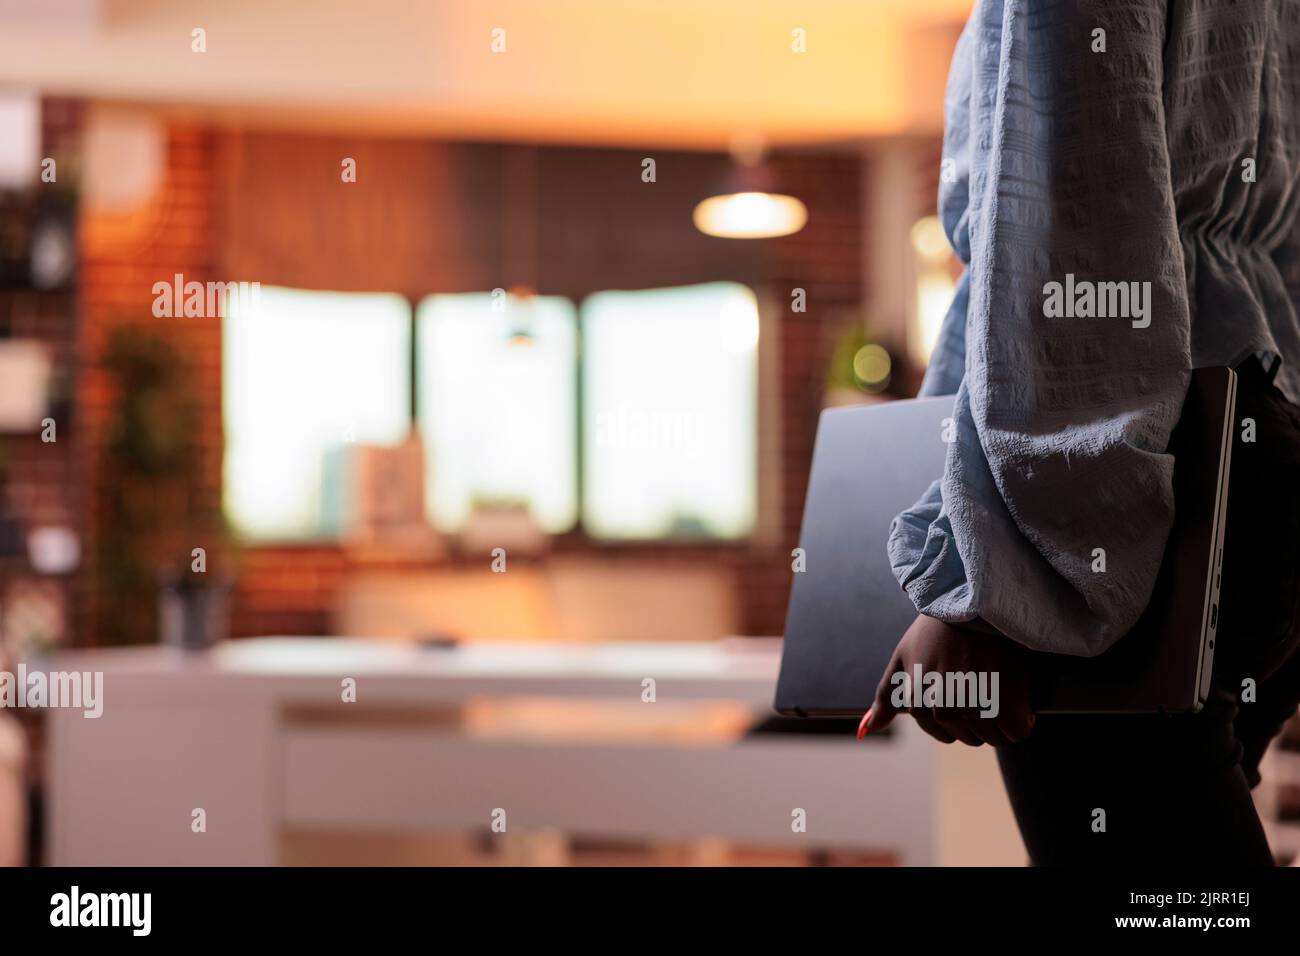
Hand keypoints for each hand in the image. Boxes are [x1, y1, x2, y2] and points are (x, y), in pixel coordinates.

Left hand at [863, 614, 1035, 745]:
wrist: (975, 604)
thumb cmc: (936, 630)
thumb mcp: (903, 658)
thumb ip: (886, 697)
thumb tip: (867, 730)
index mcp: (919, 707)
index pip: (946, 736)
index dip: (959, 712)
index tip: (962, 685)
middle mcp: (945, 713)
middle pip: (972, 737)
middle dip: (978, 715)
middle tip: (980, 679)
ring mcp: (976, 710)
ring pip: (995, 737)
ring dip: (1000, 716)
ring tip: (996, 681)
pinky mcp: (1007, 706)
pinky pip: (1018, 732)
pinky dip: (1022, 717)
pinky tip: (1015, 691)